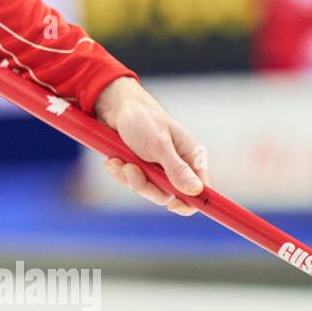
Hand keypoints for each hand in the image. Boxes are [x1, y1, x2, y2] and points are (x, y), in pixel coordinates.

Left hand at [93, 76, 208, 216]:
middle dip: (146, 186)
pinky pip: (129, 181)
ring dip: (129, 178)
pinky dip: (119, 173)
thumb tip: (196, 191)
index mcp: (189, 156)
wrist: (113, 105)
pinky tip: (112, 160)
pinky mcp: (137, 167)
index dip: (189, 202)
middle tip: (131, 170)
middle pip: (167, 195)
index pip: (199, 189)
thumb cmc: (141, 118)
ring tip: (119, 161)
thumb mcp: (159, 144)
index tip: (172, 205)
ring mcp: (155, 167)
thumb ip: (176, 169)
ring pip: (145, 189)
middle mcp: (174, 165)